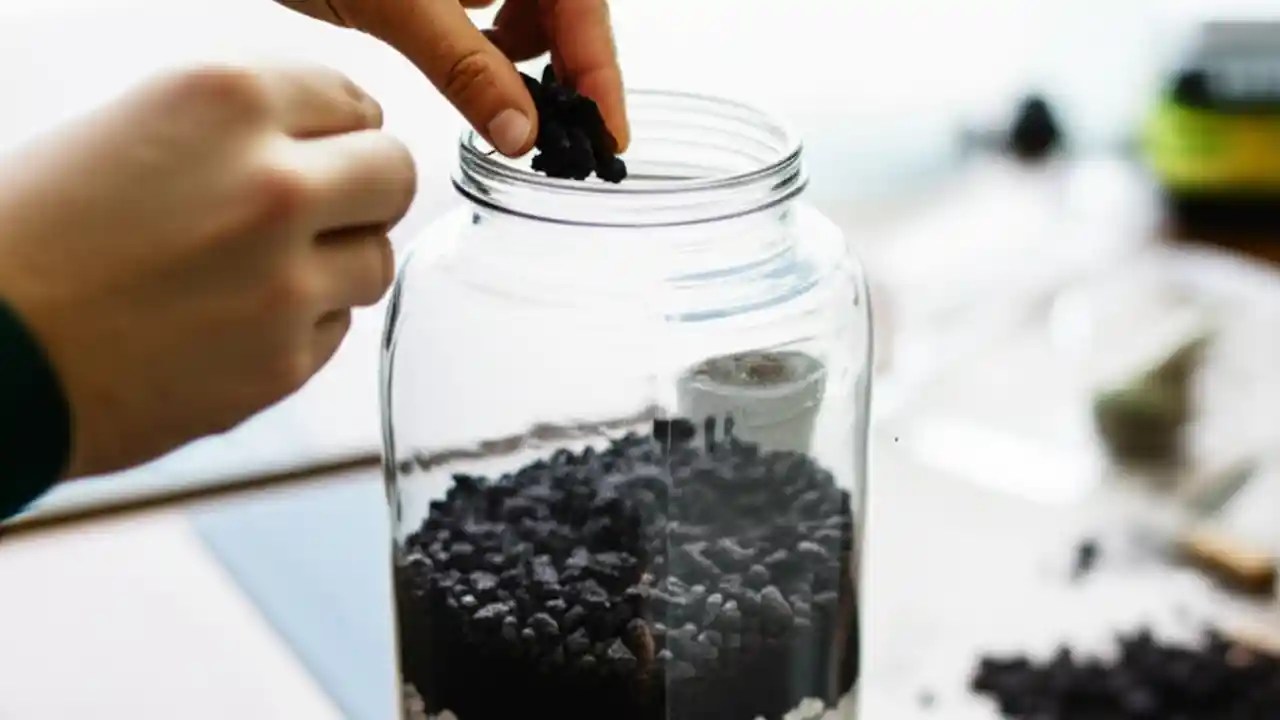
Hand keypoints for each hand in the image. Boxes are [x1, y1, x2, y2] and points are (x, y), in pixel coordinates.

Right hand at [0, 64, 415, 477]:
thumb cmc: (30, 240)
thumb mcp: (131, 131)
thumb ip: (238, 130)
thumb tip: (325, 142)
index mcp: (225, 101)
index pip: (352, 100)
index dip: (342, 131)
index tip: (334, 150)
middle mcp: (271, 185)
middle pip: (394, 174)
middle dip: (366, 191)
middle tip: (330, 210)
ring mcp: (285, 281)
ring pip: (376, 259)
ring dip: (336, 264)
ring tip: (261, 274)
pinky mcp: (283, 363)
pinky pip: (336, 328)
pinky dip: (301, 326)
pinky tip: (232, 325)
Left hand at [277, 0, 627, 156]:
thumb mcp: (401, 4)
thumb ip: (467, 69)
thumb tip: (521, 134)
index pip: (586, 10)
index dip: (601, 77)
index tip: (609, 138)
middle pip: (569, 16)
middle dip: (564, 76)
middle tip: (556, 141)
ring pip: (533, 17)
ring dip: (524, 65)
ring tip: (502, 106)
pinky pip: (494, 12)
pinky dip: (488, 48)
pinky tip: (466, 70)